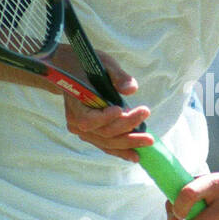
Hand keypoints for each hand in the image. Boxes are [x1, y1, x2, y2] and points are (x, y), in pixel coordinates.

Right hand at [54, 46, 153, 161]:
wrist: (69, 71)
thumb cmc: (87, 66)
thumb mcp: (103, 63)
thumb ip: (118, 76)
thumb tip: (131, 89)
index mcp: (75, 105)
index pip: (90, 120)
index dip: (106, 118)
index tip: (122, 109)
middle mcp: (76, 122)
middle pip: (104, 133)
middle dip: (127, 131)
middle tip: (148, 129)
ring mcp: (83, 130)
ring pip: (106, 142)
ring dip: (128, 144)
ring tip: (147, 141)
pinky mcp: (90, 134)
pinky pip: (106, 145)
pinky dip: (120, 150)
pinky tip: (135, 155)